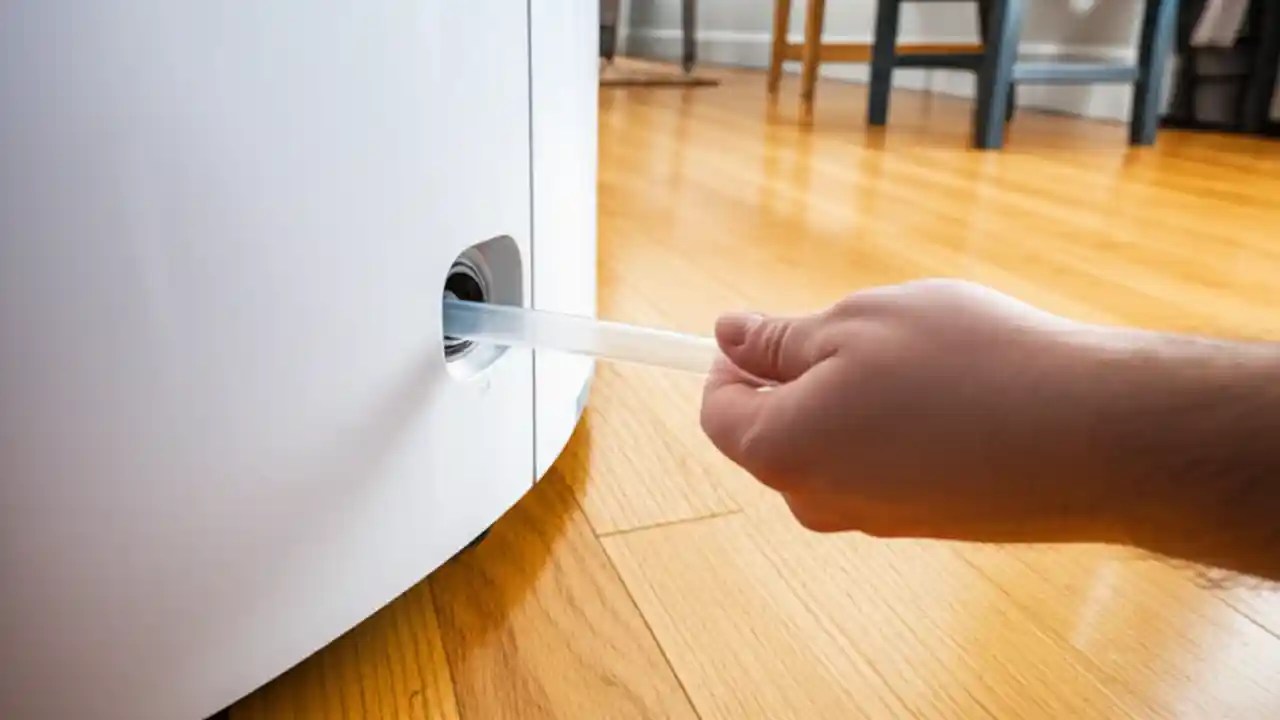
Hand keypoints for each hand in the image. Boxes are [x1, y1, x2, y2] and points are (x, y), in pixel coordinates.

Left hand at [700, 279, 1130, 543]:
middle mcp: (817, 501)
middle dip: (799, 378)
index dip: (731, 363)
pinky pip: (884, 466)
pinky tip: (953, 398)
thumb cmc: (966, 367)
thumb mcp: (855, 324)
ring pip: (834, 447)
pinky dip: (898, 429)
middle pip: (775, 433)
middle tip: (860, 334)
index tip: (767, 328)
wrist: (1091, 438)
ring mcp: (875, 520)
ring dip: (854, 400)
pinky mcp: (928, 524)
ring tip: (920, 363)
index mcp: (781, 451)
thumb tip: (727, 337)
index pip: (717, 412)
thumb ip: (778, 339)